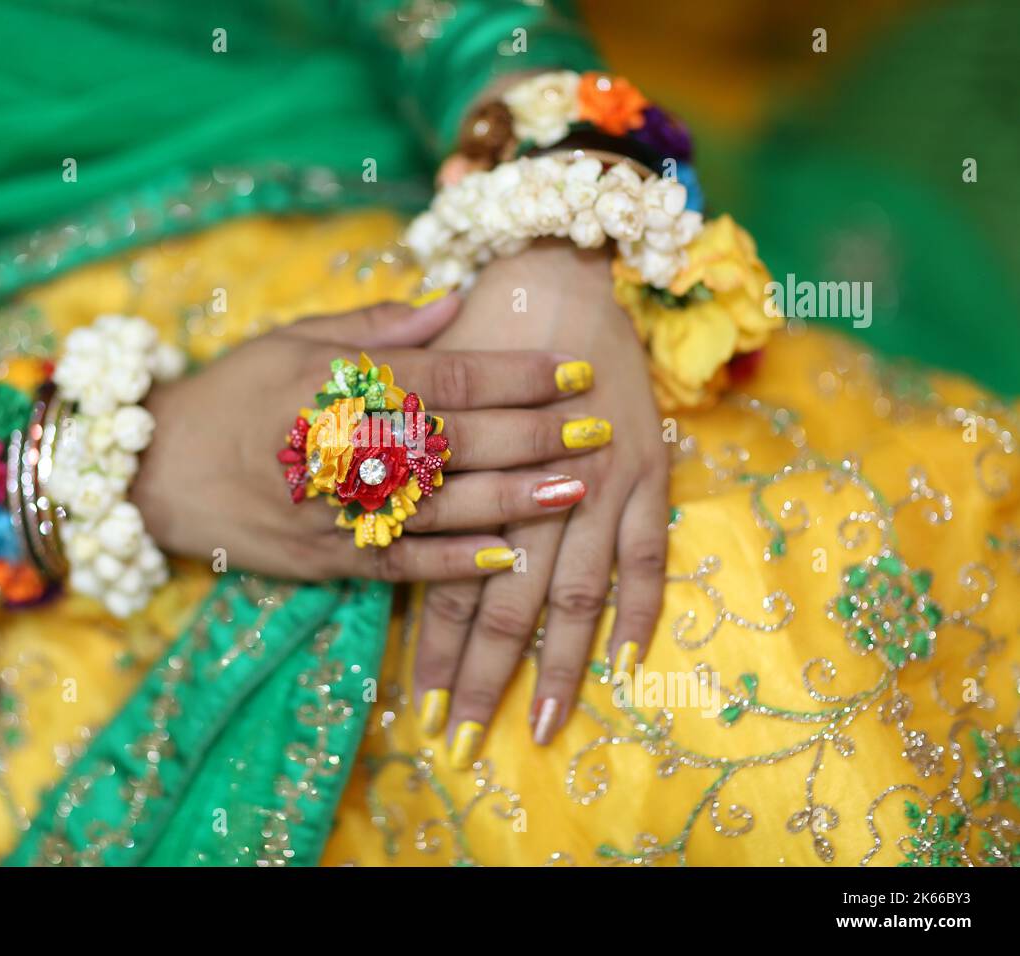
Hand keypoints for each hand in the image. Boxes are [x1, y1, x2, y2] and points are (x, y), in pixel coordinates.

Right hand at [132, 294, 609, 583]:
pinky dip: (457, 563)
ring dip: (515, 499)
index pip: (444, 375)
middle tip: (598, 428)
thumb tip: (457, 300)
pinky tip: (510, 556)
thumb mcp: (294, 339)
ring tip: (578, 490)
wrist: (155, 473)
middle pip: (456, 440)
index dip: (514, 374)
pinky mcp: (326, 560)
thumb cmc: (232, 394)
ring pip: (441, 506)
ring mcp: (334, 510)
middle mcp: (340, 446)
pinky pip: (402, 565)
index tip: (570, 371)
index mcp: (336, 382)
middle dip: (534, 435)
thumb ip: (378, 326)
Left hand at [414, 243, 669, 764]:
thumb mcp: (418, 377)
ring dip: (559, 666)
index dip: (432, 644)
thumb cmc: (478, 329)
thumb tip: (371, 523)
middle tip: (466, 737)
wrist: (563, 270)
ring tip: (541, 724)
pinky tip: (628, 664)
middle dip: (483, 674)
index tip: (418, 702)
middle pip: (504, 599)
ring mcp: (599, 483)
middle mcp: (535, 485)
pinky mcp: (647, 475)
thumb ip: (396, 460)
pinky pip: (648, 555)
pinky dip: (641, 610)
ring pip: (574, 593)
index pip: (445, 575)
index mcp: (473, 472)